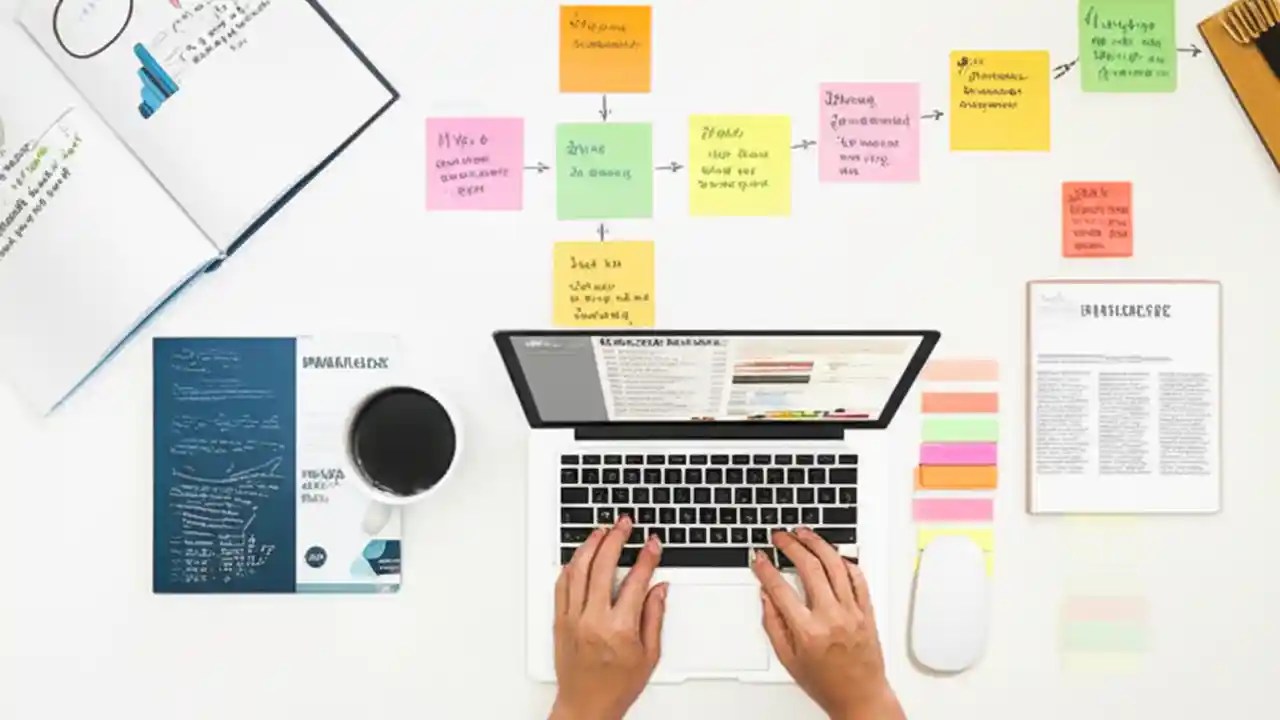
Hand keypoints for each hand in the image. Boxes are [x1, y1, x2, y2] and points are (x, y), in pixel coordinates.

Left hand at [551, 516, 667, 719]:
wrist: (586, 706)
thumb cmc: (616, 686)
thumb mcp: (649, 655)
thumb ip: (654, 617)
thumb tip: (659, 588)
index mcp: (619, 629)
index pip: (636, 580)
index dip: (646, 557)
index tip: (652, 544)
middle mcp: (593, 619)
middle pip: (602, 565)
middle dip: (616, 538)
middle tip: (624, 524)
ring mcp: (573, 618)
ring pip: (578, 569)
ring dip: (591, 545)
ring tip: (602, 531)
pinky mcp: (559, 620)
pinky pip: (562, 584)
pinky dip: (572, 565)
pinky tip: (581, 555)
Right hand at [752, 528, 905, 719]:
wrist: (860, 697)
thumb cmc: (826, 683)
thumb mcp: (788, 659)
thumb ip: (773, 624)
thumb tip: (766, 596)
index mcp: (807, 631)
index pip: (780, 588)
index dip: (765, 568)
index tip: (759, 558)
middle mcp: (831, 617)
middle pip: (810, 567)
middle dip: (791, 545)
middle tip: (780, 537)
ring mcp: (852, 612)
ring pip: (835, 564)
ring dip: (817, 543)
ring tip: (804, 534)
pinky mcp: (867, 611)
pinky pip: (858, 577)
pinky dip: (845, 561)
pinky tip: (834, 554)